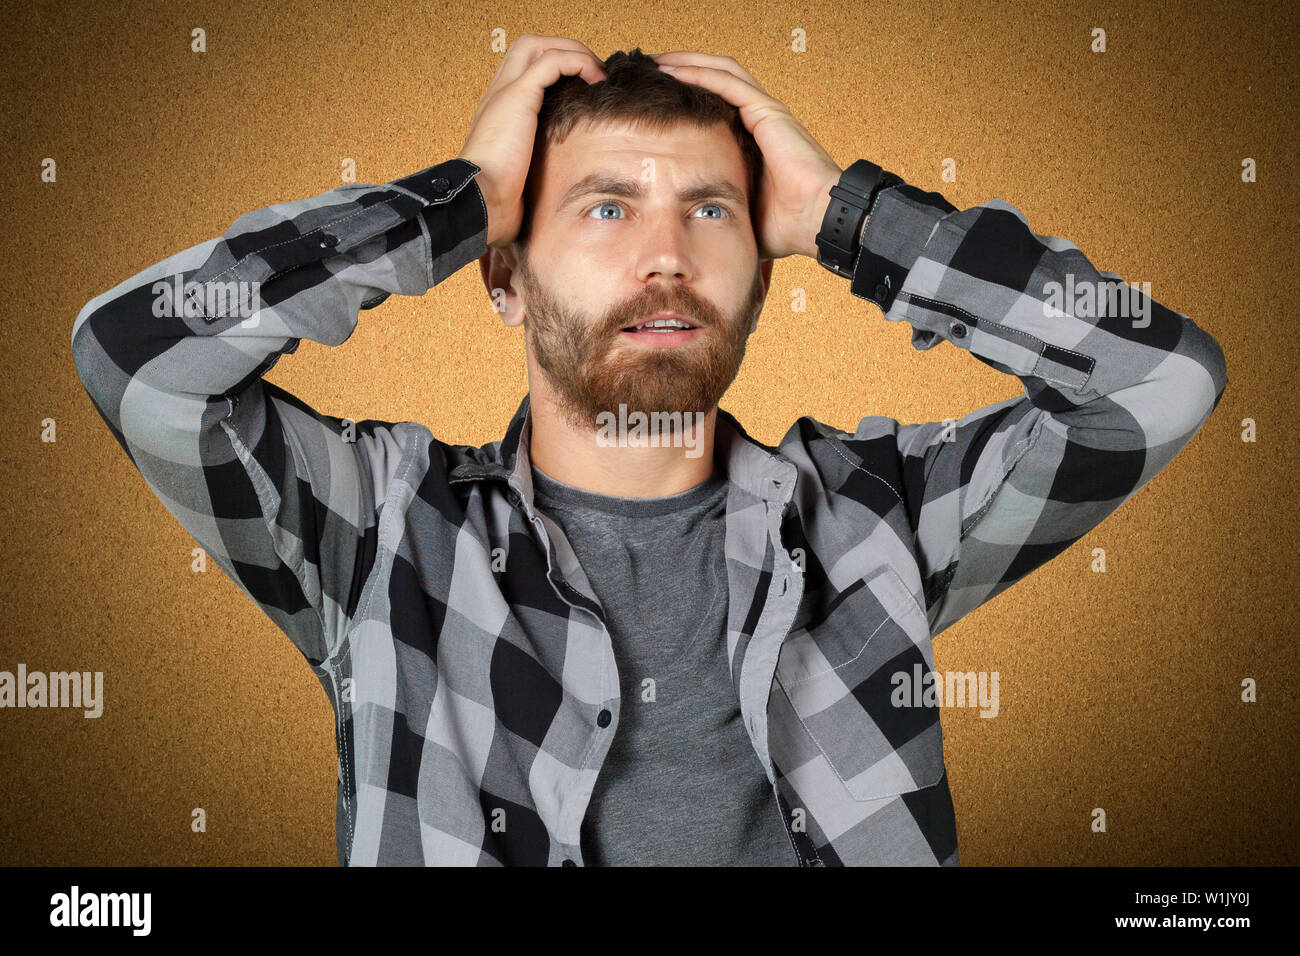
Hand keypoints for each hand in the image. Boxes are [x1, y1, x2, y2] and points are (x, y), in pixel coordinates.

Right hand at [458, 35, 606, 248]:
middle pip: (527, 48)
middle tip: (590, 74)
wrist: (477, 203)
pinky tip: (595, 80)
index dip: (553, 71)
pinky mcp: (519, 96)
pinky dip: (577, 62)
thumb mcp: (516, 187)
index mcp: (496, 114)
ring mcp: (505, 93)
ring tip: (596, 74)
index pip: (522, 71)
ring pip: (538, 46)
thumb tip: (542, 224)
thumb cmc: (492, 204)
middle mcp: (497, 96)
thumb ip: (528, 185)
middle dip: (563, 50)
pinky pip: (553, 61)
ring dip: (572, 52)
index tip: (581, 90)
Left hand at [650, 51, 842, 260]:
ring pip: (719, 73)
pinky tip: (674, 70)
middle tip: (647, 71)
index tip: (652, 102)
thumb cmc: (786, 226)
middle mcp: (757, 120)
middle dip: (680, 71)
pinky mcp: (767, 111)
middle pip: (714, 81)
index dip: (684, 98)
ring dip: (686, 63)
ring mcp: (763, 112)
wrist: (816, 221)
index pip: (713, 107)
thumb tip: (685, 231)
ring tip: (656, 63)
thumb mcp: (736, 216)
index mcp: (751, 141)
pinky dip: (700, 73)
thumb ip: (715, 211)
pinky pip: (727, 82)